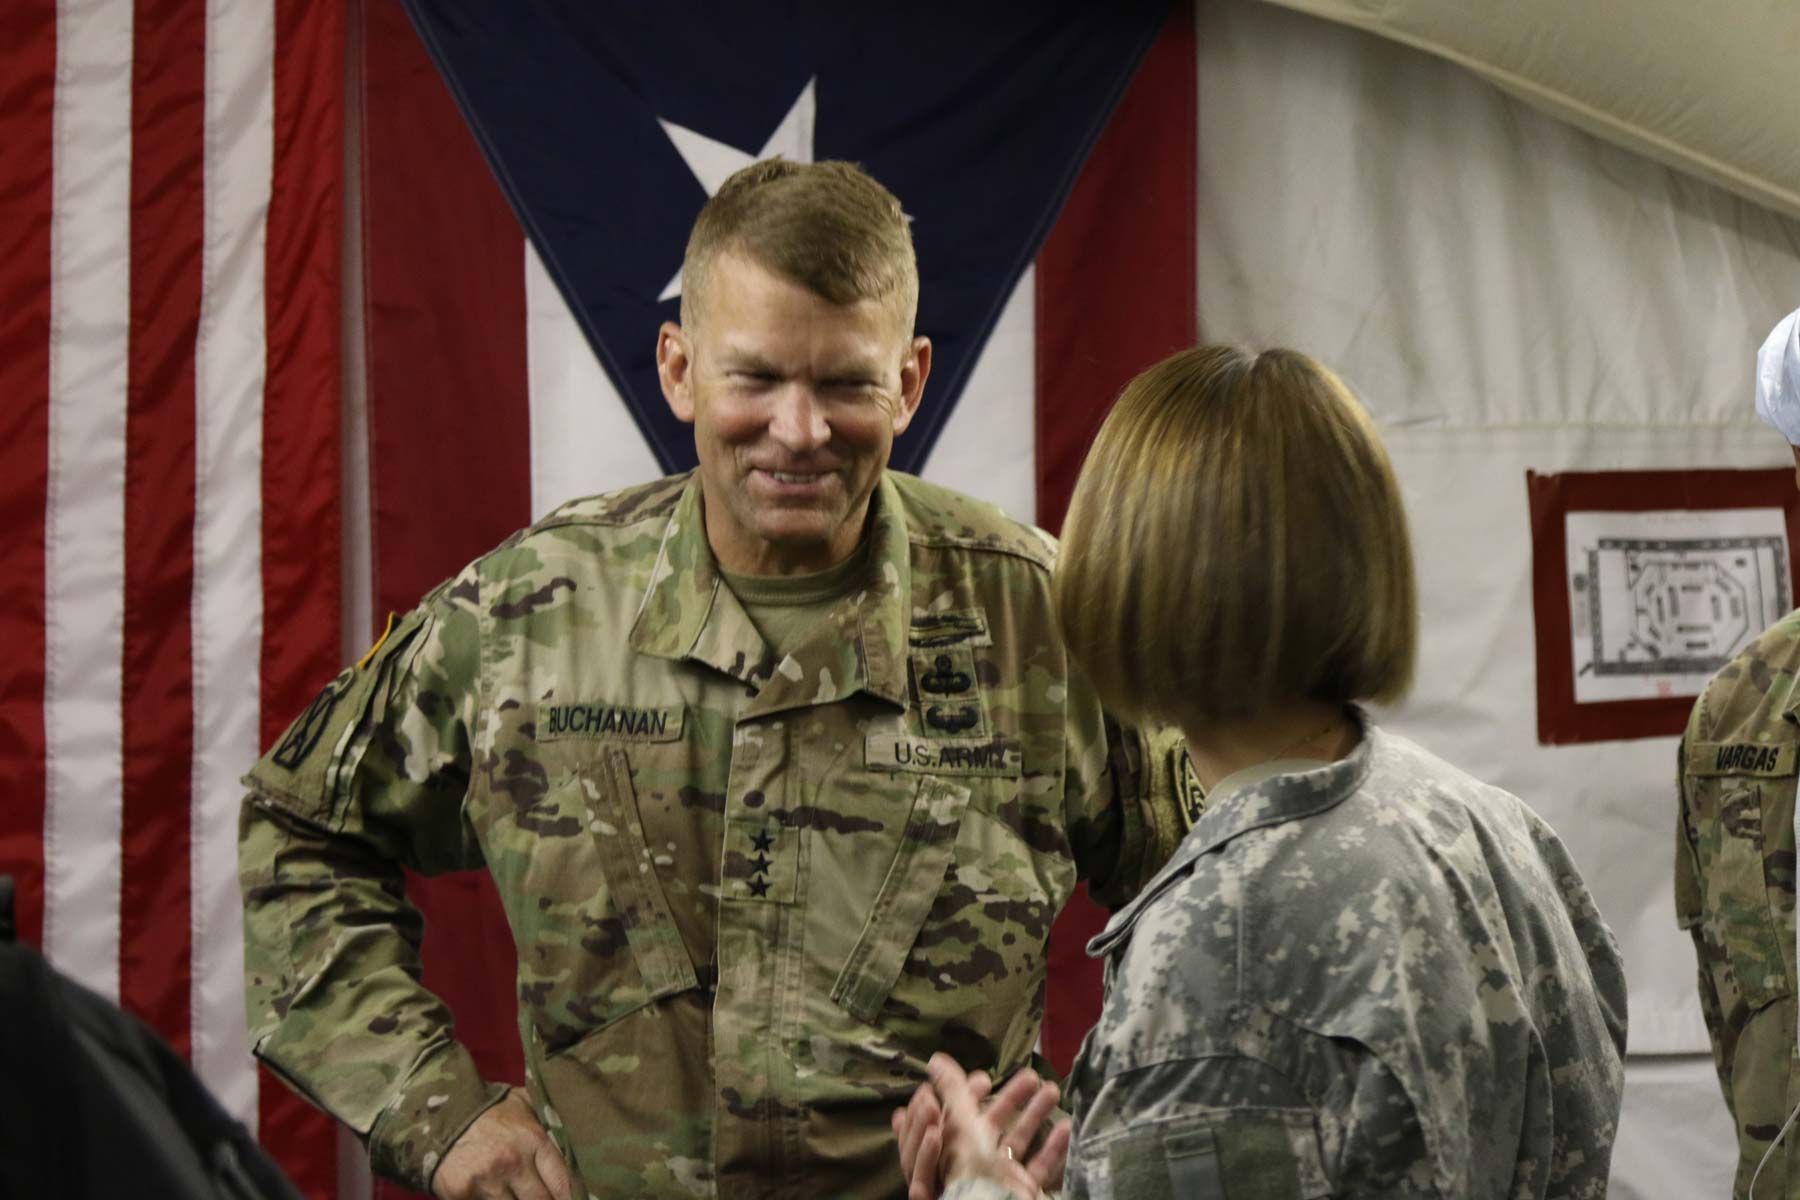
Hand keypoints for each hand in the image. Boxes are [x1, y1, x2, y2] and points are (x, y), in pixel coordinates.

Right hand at [431, 1090, 573, 1199]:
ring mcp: (487, 1181)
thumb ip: (549, 1117)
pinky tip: (493, 1195)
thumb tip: (581, 1129)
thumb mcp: (523, 1104)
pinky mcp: (462, 1195)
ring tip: (517, 1193)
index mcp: (534, 1140)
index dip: (571, 1196)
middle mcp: (513, 1163)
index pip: (564, 1182)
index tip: (576, 1199)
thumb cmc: (489, 1112)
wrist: (437, 1117)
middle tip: (545, 1196)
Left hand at [893, 1054, 1070, 1199]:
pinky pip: (1038, 1165)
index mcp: (956, 1144)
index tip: (988, 1075)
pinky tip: (1068, 1127)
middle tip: (1032, 1076)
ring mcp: (1000, 1176)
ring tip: (1053, 1090)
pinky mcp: (1022, 1188)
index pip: (960, 1111)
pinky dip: (1053, 1147)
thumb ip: (953, 1092)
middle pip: (993, 1123)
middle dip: (1012, 1097)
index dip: (973, 1091)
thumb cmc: (975, 1170)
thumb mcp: (962, 1125)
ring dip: (1035, 1115)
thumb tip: (935, 1059)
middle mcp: (976, 1160)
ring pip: (1018, 1140)